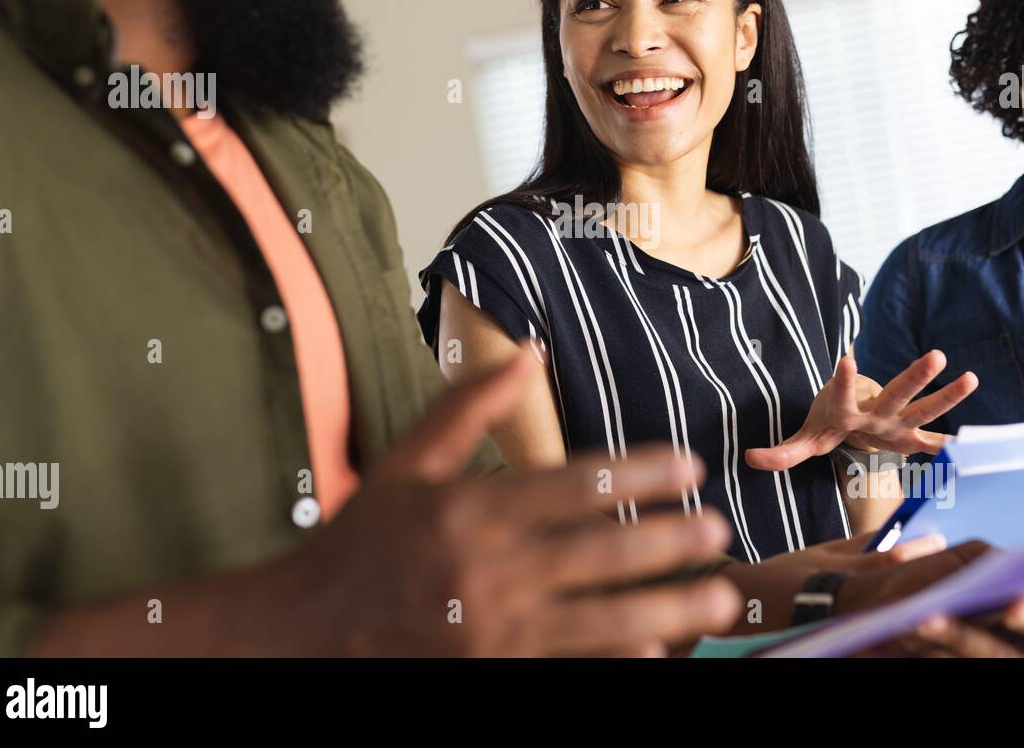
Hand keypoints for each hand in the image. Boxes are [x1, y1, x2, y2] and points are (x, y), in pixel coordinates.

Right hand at [287, 349, 741, 655]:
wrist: (304, 633)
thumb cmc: (360, 541)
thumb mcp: (403, 463)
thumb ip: (467, 406)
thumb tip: (526, 350)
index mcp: (470, 510)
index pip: (577, 485)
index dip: (642, 474)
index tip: (689, 467)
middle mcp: (489, 571)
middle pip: (601, 553)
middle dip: (669, 541)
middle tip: (718, 529)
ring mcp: (494, 632)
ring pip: (602, 620)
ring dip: (668, 606)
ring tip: (720, 596)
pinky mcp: (492, 674)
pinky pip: (570, 668)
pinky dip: (617, 662)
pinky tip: (660, 653)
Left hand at [745, 352, 975, 470]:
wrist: (849, 416)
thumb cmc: (826, 424)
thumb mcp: (804, 440)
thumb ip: (782, 452)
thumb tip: (750, 459)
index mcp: (845, 410)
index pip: (843, 394)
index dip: (845, 380)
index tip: (847, 359)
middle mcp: (875, 412)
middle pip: (895, 393)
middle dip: (914, 376)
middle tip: (937, 354)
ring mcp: (895, 422)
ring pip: (921, 409)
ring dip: (945, 397)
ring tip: (971, 377)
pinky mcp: (908, 437)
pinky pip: (932, 442)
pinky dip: (949, 446)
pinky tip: (973, 446)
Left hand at [833, 541, 1023, 656]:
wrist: (875, 606)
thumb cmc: (930, 579)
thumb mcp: (964, 560)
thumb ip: (995, 561)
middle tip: (1017, 606)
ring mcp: (1010, 659)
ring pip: (1008, 658)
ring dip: (973, 637)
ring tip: (941, 615)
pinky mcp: (976, 672)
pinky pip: (965, 664)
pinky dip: (944, 639)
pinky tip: (923, 622)